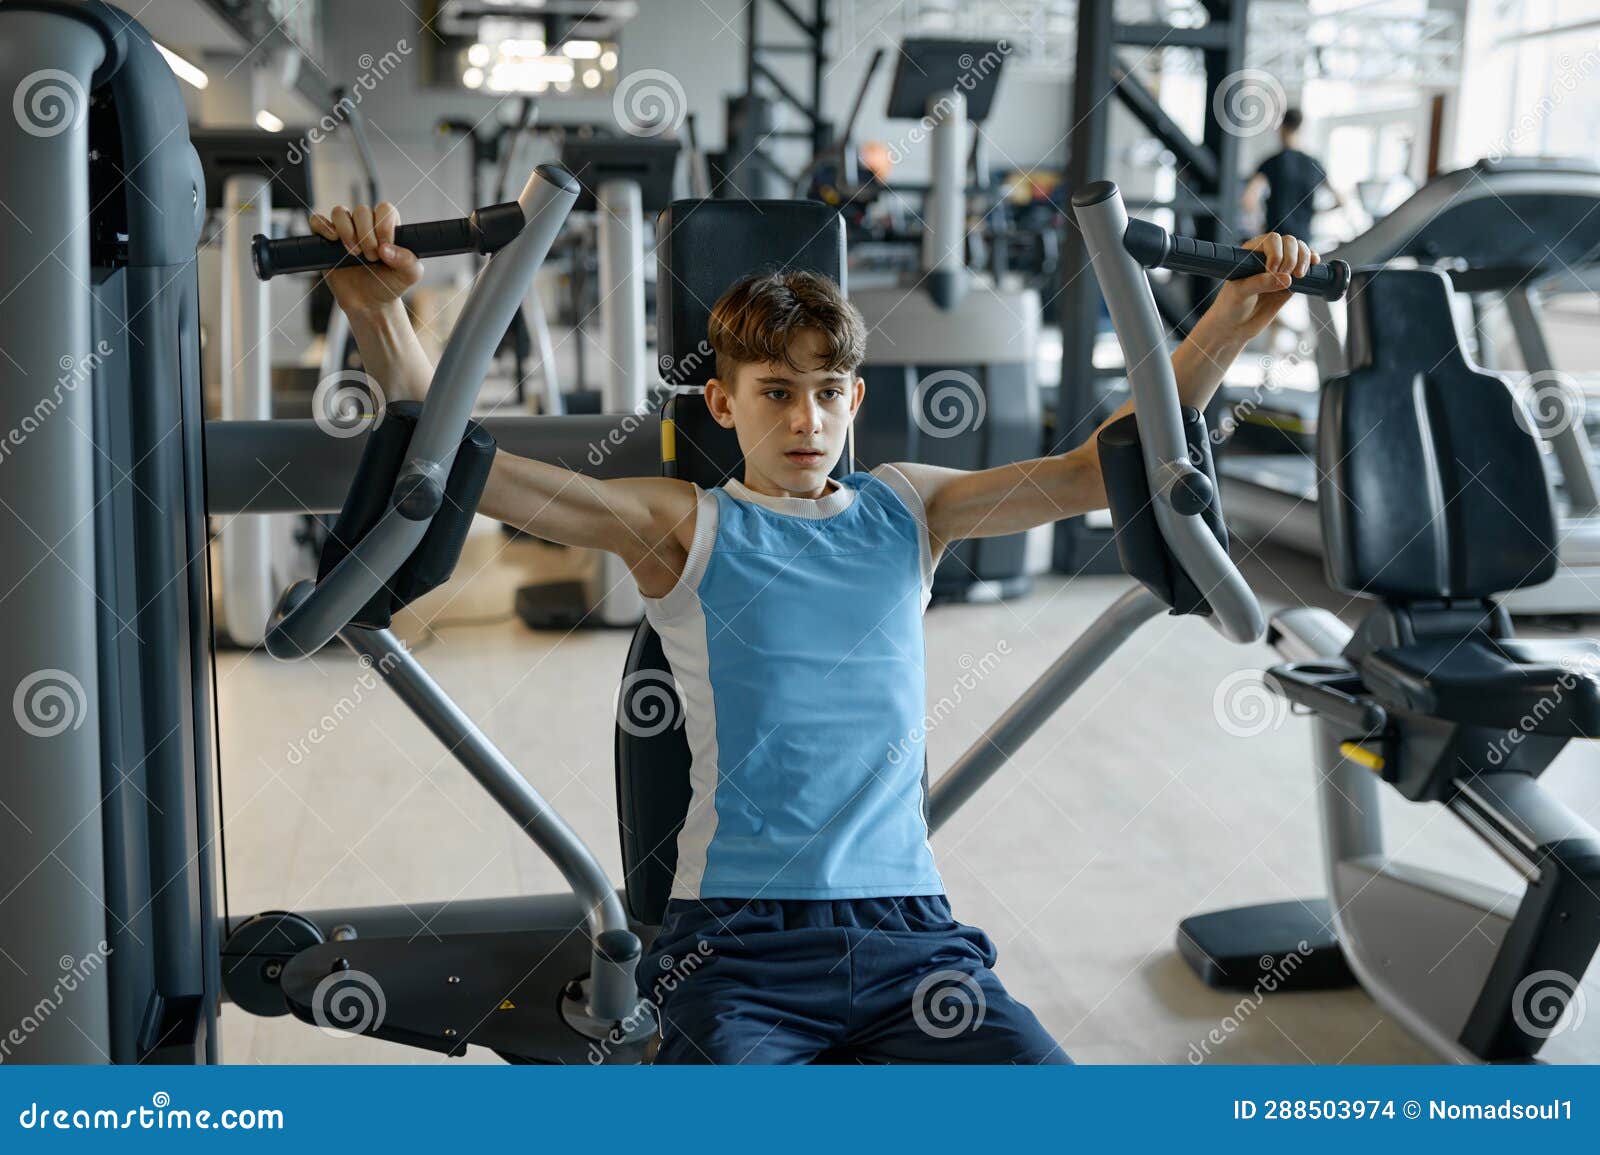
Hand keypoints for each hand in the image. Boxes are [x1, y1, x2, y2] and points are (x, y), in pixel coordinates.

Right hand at [308, 202, 422, 319]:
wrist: (369, 304)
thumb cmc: (389, 285)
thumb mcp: (409, 275)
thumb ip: (408, 261)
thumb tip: (386, 249)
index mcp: (387, 227)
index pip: (384, 210)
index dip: (384, 226)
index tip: (385, 248)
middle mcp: (365, 225)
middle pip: (361, 211)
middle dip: (367, 236)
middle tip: (371, 258)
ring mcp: (345, 231)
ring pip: (339, 212)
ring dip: (347, 231)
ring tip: (354, 254)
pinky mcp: (326, 241)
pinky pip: (317, 221)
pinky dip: (323, 226)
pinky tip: (334, 240)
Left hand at [1202, 232, 1318, 344]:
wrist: (1234, 327)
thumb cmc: (1230, 306)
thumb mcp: (1240, 293)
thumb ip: (1261, 283)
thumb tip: (1287, 279)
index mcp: (1251, 253)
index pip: (1271, 240)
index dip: (1276, 253)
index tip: (1271, 271)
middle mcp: (1267, 257)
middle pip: (1290, 242)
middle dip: (1292, 257)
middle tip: (1285, 276)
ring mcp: (1280, 269)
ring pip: (1300, 252)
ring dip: (1305, 259)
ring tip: (1299, 276)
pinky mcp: (1290, 283)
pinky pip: (1305, 268)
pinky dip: (1312, 264)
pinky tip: (1315, 264)